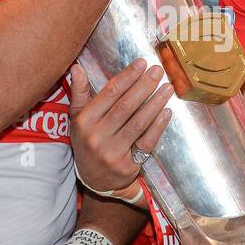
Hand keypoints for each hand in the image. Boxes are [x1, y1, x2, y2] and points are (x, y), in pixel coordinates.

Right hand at [69, 59, 172, 194]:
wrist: (94, 181)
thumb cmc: (88, 142)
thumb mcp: (77, 119)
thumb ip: (79, 93)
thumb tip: (77, 67)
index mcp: (85, 121)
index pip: (109, 93)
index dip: (127, 76)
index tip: (142, 63)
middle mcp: (96, 136)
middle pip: (126, 106)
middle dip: (144, 86)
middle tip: (158, 71)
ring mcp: (112, 152)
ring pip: (138, 123)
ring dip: (155, 103)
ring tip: (167, 88)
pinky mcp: (127, 165)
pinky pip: (146, 141)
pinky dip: (158, 126)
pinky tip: (167, 112)